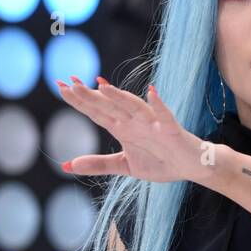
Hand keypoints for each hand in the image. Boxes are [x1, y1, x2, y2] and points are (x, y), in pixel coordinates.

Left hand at [56, 77, 207, 183]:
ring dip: (118, 96)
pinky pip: (165, 116)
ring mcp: (152, 124)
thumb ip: (97, 163)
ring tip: (101, 85)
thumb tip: (66, 166)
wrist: (190, 167)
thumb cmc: (159, 161)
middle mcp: (134, 122)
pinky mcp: (171, 130)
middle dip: (90, 96)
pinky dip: (159, 105)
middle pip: (109, 106)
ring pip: (132, 107)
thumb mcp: (124, 166)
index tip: (60, 86)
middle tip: (70, 82)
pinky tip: (152, 93)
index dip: (79, 101)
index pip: (96, 112)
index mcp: (121, 128)